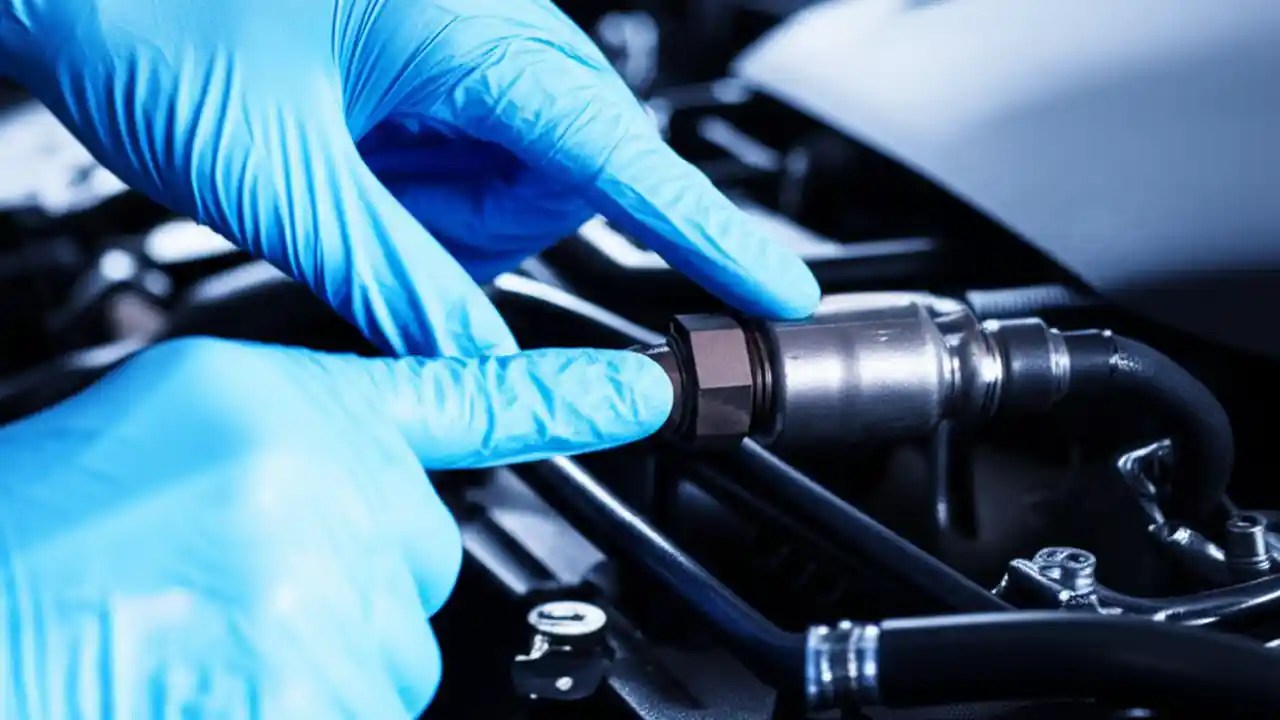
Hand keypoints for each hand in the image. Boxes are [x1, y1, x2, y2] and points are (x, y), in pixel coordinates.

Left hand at [0, 0, 819, 356]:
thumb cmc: (145, 14)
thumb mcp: (279, 179)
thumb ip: (397, 285)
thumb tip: (483, 370)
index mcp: (467, 30)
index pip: (624, 154)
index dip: (711, 233)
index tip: (779, 291)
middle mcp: (485, 26)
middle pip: (569, 172)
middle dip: (496, 225)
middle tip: (395, 231)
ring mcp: (458, 42)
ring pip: (519, 175)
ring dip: (449, 213)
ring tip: (346, 179)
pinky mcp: (429, 64)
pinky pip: (471, 158)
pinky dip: (424, 192)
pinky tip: (353, 166)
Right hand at [0, 337, 671, 717]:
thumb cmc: (51, 526)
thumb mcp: (184, 430)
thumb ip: (305, 443)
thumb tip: (382, 483)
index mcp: (287, 401)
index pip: (471, 390)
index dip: (576, 394)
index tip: (654, 391)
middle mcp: (323, 478)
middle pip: (429, 562)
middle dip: (363, 591)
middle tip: (252, 591)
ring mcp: (322, 582)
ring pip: (400, 657)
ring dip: (329, 664)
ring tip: (218, 642)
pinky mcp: (308, 678)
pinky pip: (366, 707)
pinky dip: (311, 705)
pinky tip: (223, 683)